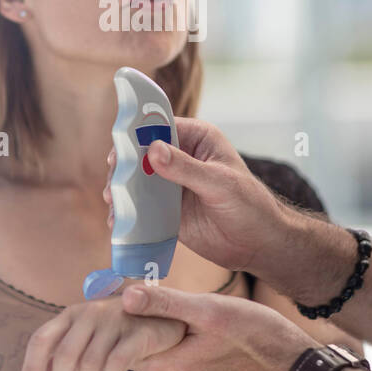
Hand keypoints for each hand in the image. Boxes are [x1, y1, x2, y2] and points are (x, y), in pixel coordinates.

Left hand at [19, 294, 186, 370]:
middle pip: (66, 355)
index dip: (31, 367)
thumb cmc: (114, 334)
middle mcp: (89, 313)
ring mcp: (114, 320)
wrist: (160, 319)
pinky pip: (118, 360)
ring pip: (91, 361)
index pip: (42, 339)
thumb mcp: (86, 341)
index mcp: (70, 315)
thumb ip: (63, 357)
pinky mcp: (139, 331)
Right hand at [103, 116, 289, 271]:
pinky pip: (140, 206)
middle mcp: (180, 156)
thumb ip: (186, 168)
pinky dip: (128, 211)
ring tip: (112, 202)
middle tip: (113, 182)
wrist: (258, 244)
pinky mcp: (165, 208)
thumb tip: (153, 150)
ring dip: (121, 189)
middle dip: (123, 166)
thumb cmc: (250, 204)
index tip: (119, 151)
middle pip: (141, 153)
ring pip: (136, 180)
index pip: (159, 126)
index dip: (136, 135)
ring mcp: (171, 183)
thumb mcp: (220, 183)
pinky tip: (118, 221)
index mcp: (196, 138)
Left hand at [120, 284, 313, 370]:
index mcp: (171, 368)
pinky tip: (189, 336)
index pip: (126, 349)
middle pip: (140, 358)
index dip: (127, 323)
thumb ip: (165, 303)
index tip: (133, 302)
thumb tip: (126, 296)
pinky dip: (176, 354)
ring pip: (159, 365)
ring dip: (160, 344)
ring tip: (170, 318)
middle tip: (151, 305)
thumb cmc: (255, 332)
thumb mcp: (209, 308)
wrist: (292, 364)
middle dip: (142, 333)